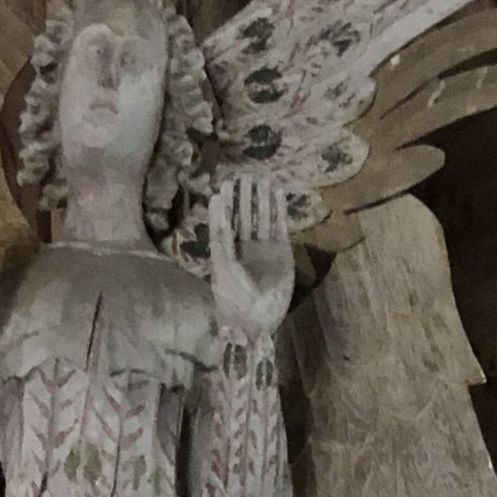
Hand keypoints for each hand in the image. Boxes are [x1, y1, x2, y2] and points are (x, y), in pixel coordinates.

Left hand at [208, 172, 293, 335]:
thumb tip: (216, 207)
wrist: (257, 321)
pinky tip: (277, 193)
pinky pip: (279, 226)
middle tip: (244, 175)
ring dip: (261, 200)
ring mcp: (263, 250)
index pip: (224, 224)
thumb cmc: (234, 298)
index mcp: (226, 253)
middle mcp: (244, 249)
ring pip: (261, 219)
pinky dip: (278, 210)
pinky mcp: (281, 253)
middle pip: (243, 217)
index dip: (223, 206)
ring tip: (261, 179)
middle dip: (243, 198)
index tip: (223, 187)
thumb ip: (221, 238)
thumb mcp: (223, 268)